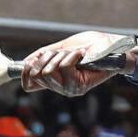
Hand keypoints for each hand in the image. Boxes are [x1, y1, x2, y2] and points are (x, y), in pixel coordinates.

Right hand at [20, 31, 136, 97]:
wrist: (112, 48)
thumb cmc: (90, 47)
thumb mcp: (61, 48)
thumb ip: (43, 56)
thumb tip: (25, 62)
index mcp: (54, 81)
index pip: (29, 86)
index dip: (25, 72)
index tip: (33, 60)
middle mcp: (60, 88)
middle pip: (37, 75)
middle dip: (47, 57)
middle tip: (63, 52)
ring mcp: (70, 90)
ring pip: (49, 72)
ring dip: (60, 56)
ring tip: (75, 53)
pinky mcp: (80, 86)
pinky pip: (64, 68)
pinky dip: (72, 56)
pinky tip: (81, 54)